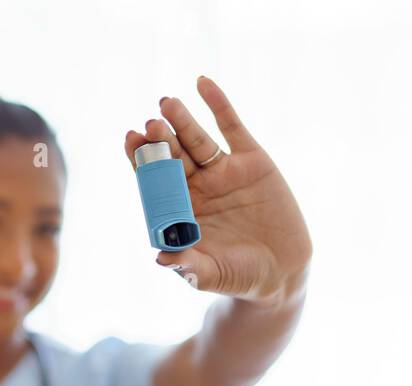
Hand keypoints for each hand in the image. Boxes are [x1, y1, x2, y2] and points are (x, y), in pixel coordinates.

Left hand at [124, 75, 311, 304]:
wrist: (281, 271)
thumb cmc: (239, 277)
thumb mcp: (212, 275)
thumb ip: (188, 267)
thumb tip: (160, 258)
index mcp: (179, 210)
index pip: (154, 180)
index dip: (141, 160)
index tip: (130, 141)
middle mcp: (197, 187)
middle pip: (172, 157)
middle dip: (160, 141)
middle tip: (149, 125)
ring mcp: (223, 172)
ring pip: (197, 139)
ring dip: (181, 120)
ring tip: (166, 103)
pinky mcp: (252, 161)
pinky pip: (232, 128)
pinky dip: (219, 105)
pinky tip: (203, 83)